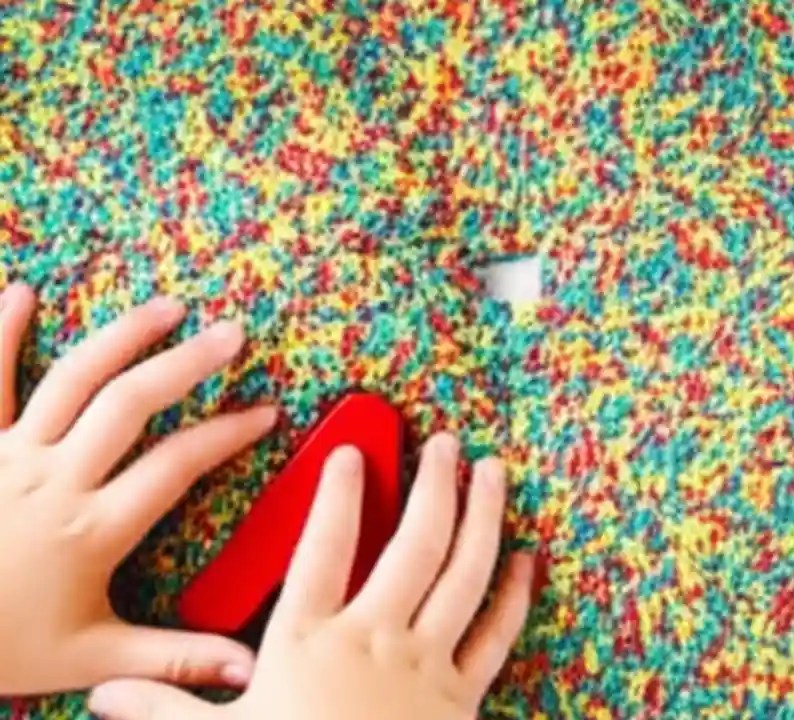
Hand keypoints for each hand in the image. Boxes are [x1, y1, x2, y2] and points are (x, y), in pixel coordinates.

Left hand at [0, 283, 276, 694]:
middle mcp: (54, 480)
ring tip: (166, 308)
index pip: (177, 465)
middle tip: (231, 333)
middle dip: (187, 364)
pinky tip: (19, 293)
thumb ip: (172, 659)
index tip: (265, 411)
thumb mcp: (89, 660)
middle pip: (131, 404)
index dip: (227, 433)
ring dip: (122, 337)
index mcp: (92, 529)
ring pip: (73, 380)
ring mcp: (6, 455)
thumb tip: (248, 668)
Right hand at [87, 439, 534, 719]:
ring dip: (483, 516)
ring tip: (495, 472)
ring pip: (464, 574)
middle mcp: (374, 640)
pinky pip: (496, 634)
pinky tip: (527, 559)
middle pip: (413, 544)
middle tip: (445, 443)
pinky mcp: (462, 697)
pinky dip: (515, 594)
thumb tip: (104, 694)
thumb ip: (167, 708)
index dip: (334, 493)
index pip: (319, 548)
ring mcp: (425, 666)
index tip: (348, 451)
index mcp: (307, 643)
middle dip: (432, 484)